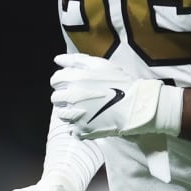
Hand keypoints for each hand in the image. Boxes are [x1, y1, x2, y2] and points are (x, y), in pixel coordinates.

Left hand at [50, 53, 182, 139]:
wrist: (135, 105)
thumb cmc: (120, 82)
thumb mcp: (101, 64)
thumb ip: (76, 60)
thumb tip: (57, 59)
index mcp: (74, 79)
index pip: (55, 80)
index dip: (63, 81)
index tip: (73, 83)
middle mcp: (71, 97)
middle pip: (56, 98)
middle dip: (65, 96)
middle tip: (81, 96)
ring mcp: (75, 115)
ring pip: (61, 114)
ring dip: (70, 111)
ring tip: (86, 109)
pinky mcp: (82, 130)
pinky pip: (72, 129)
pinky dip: (78, 126)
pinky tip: (90, 120)